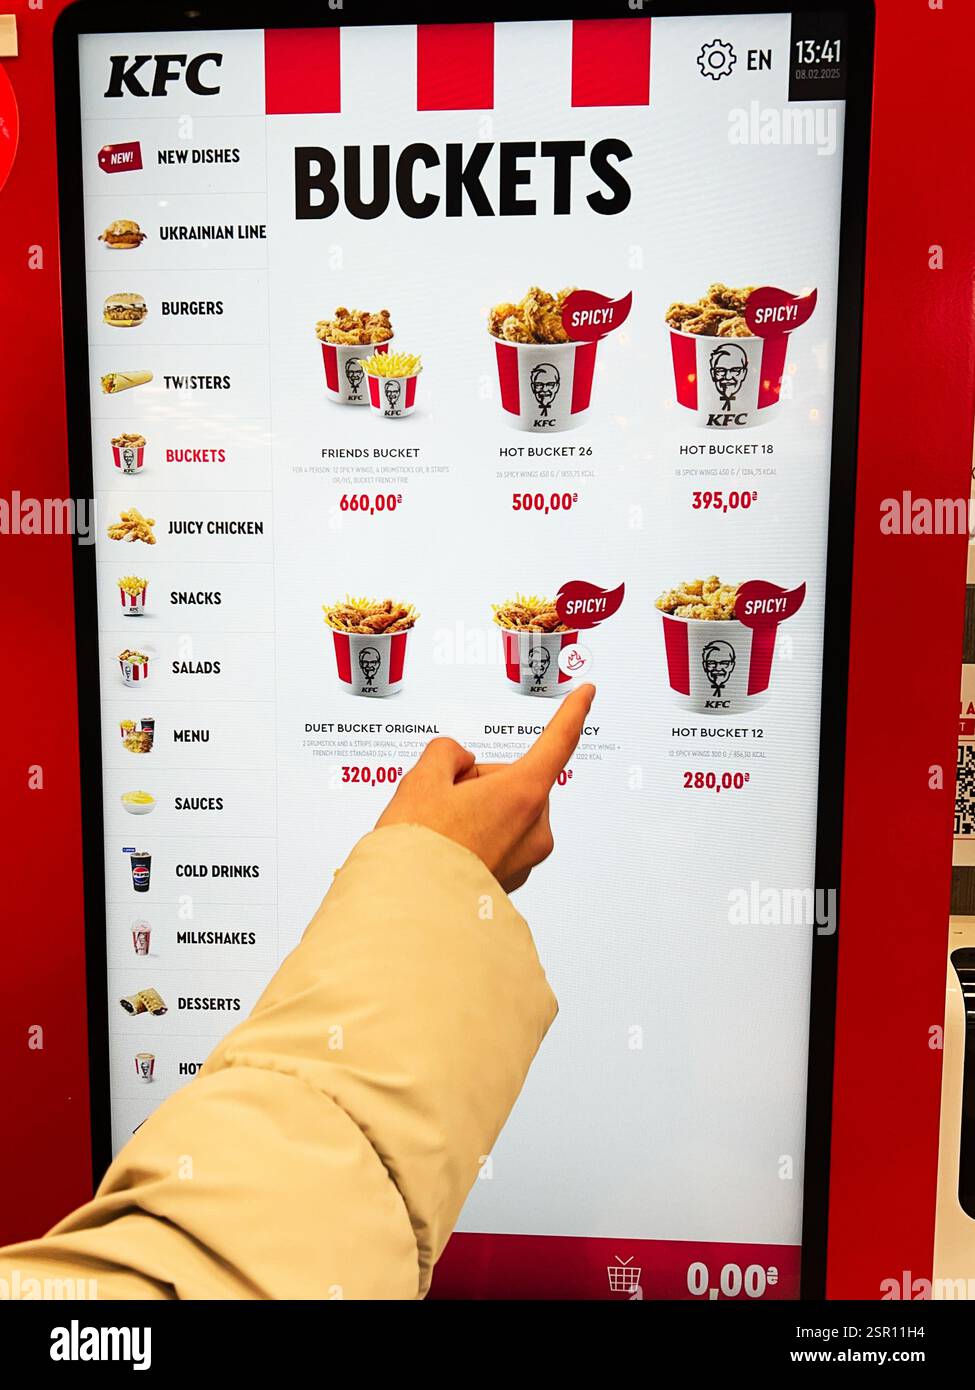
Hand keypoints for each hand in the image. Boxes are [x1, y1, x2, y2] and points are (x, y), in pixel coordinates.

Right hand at [376, 683, 595, 893]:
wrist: (409, 911)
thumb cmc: (419, 849)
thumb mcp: (422, 780)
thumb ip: (446, 754)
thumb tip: (457, 761)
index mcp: (523, 794)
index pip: (557, 741)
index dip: (573, 712)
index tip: (587, 694)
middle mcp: (535, 828)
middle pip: (513, 779)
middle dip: (480, 780)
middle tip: (441, 800)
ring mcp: (527, 858)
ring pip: (505, 811)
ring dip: (477, 809)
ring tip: (438, 830)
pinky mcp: (512, 879)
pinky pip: (499, 840)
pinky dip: (476, 837)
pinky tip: (446, 848)